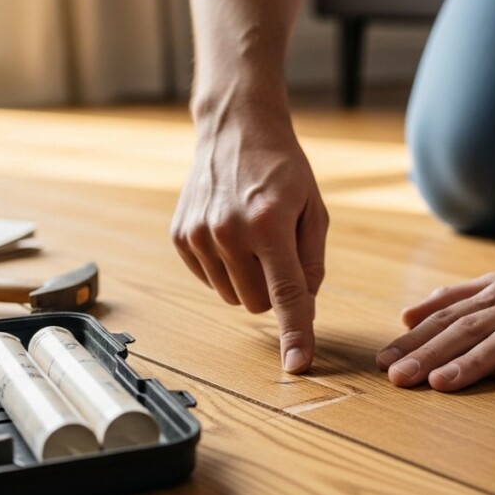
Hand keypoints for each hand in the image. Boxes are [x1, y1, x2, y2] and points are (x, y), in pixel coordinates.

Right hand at [171, 107, 328, 372]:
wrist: (235, 129)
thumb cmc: (283, 169)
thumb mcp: (314, 209)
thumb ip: (313, 261)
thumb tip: (304, 306)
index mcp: (270, 223)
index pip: (287, 293)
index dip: (295, 333)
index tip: (297, 365)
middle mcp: (229, 232)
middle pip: (259, 304)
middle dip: (275, 291)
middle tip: (278, 250)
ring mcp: (199, 235)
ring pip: (233, 297)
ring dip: (249, 279)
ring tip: (253, 235)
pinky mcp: (180, 237)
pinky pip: (210, 280)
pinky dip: (225, 268)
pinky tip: (230, 233)